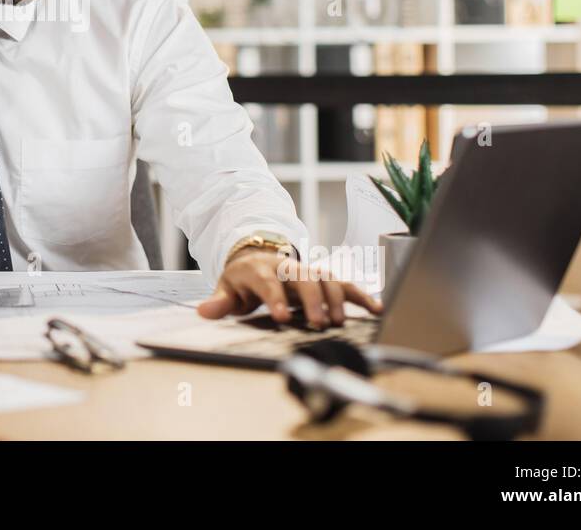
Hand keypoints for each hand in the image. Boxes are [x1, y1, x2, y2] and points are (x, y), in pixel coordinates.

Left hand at [197, 249, 381, 326]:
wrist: (256, 256)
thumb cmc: (242, 279)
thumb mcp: (226, 289)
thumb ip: (219, 303)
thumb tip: (203, 312)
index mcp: (260, 271)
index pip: (269, 284)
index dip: (276, 299)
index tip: (283, 317)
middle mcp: (287, 268)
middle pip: (303, 279)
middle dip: (312, 300)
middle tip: (318, 323)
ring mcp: (307, 271)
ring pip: (326, 278)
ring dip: (335, 298)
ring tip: (340, 321)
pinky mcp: (322, 277)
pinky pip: (344, 283)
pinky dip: (361, 295)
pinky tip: (376, 309)